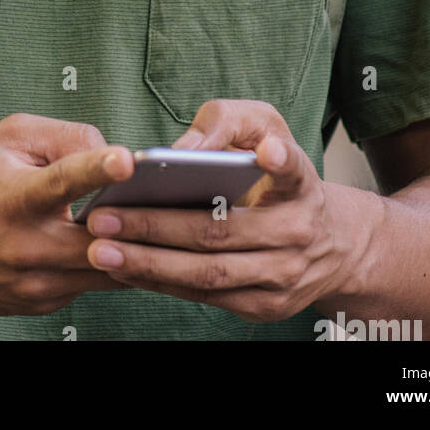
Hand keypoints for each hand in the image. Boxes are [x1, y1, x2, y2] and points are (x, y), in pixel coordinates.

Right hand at [0, 113, 140, 316]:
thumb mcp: (7, 139)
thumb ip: (63, 138)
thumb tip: (112, 157)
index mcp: (16, 196)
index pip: (61, 179)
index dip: (96, 168)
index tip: (126, 160)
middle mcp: (25, 246)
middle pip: (100, 241)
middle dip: (131, 224)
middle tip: (156, 205)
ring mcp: (33, 283)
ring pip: (106, 270)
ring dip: (124, 248)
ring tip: (134, 224)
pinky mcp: (38, 304)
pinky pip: (89, 285)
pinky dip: (101, 265)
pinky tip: (96, 245)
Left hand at [81, 99, 357, 321]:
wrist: (328, 242)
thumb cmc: (276, 173)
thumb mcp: (263, 129)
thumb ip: (225, 123)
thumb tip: (180, 148)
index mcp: (300, 183)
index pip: (294, 169)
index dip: (280, 160)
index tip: (267, 152)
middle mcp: (296, 233)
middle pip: (221, 232)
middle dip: (157, 227)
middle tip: (104, 217)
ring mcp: (281, 276)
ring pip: (210, 273)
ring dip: (150, 264)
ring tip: (101, 249)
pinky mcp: (263, 305)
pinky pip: (206, 297)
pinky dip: (161, 283)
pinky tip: (123, 267)